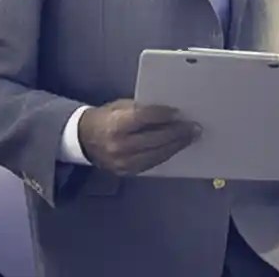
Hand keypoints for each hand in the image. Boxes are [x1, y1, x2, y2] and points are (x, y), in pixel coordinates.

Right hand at [77, 99, 200, 175]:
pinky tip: (176, 147)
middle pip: (154, 139)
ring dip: (176, 145)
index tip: (179, 113)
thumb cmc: (107, 118)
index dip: (163, 115)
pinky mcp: (126, 172)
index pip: (144, 118)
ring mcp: (122, 162)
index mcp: (115, 124)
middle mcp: (118, 145)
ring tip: (191, 137)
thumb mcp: (121, 106)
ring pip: (156, 154)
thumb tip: (170, 112)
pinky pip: (151, 164)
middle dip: (177, 133)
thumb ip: (142, 109)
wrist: (84, 139)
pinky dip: (166, 154)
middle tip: (194, 127)